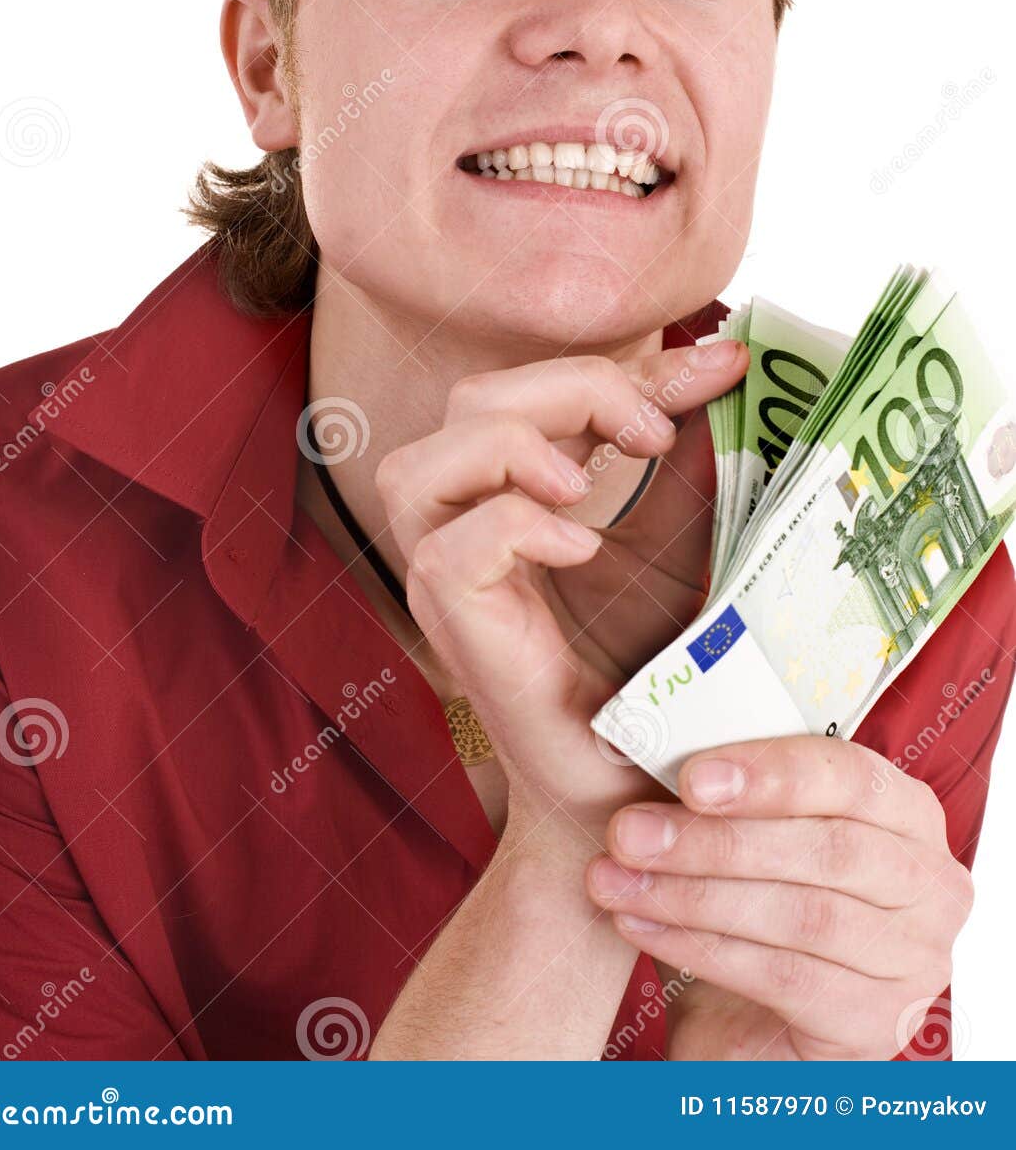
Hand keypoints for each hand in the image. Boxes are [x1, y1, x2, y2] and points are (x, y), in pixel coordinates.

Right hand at [373, 343, 747, 833]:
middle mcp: (465, 526)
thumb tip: (728, 363)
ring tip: (589, 485)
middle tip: (652, 434)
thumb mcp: (684, 536)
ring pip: (421, 463)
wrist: (646, 787)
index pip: (540, 386)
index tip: (725, 365)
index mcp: (514, 492)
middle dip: (569, 387)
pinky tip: (582, 550)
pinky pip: (449, 546)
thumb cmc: (658, 670)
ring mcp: (448, 580)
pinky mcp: (452, 629)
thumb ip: (688, 454)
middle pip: (469, 400)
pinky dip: (514, 526)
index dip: (631, 362)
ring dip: (512, 447)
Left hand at [585, 735, 973, 1059]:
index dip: (772, 775)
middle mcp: (932, 885)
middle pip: (828, 850)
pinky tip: (640, 928)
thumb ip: (726, 790)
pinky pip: (783, 977)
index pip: (852, 777)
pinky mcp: (877, 1023)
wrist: (756, 1024)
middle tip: (629, 833)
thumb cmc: (756, 904)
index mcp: (907, 813)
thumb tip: (650, 741)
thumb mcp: (753, 833)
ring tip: (616, 881)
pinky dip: (701, 948)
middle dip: (715, 840)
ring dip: (693, 894)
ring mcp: (915, 961)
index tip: (690, 779)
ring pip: (802, 915)